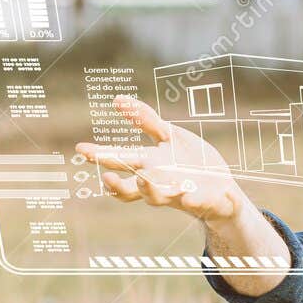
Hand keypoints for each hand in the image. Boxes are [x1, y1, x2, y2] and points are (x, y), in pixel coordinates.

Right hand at [75, 96, 247, 224]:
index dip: (102, 157)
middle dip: (118, 184)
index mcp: (150, 168)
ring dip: (152, 191)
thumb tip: (118, 99)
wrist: (220, 189)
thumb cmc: (188, 162)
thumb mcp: (169, 137)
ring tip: (145, 180)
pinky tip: (192, 197)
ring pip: (160, 199)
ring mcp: (181, 196)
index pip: (121, 163)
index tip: (82, 149)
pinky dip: (196, 200)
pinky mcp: (206, 202)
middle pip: (134, 187)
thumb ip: (146, 120)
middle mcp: (160, 185)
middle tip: (106, 176)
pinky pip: (200, 203)